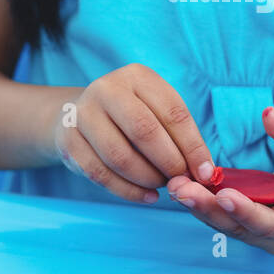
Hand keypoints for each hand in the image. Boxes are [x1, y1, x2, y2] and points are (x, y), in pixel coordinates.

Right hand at [51, 64, 213, 204]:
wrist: (77, 115)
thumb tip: (204, 171)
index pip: (173, 112)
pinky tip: (146, 196)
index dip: (193, 146)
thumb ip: (179, 136)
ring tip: (161, 185)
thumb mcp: (155, 111)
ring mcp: (82, 113)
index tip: (206, 173)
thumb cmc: (130, 116)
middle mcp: (107, 89)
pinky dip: (128, 191)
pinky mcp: (68, 141)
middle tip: (181, 181)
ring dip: (148, 179)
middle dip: (169, 163)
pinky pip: (100, 174)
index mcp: (137, 77)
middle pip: (145, 131)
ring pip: (120, 156)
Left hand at [167, 106, 273, 255]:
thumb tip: (269, 114)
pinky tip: (182, 183)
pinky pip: (221, 216)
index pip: (272, 225)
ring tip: (175, 184)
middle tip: (182, 188)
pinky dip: (202, 201)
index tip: (223, 194)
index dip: (247, 211)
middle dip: (209, 209)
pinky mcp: (245, 227)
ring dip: (198, 205)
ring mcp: (259, 238)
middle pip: (239, 228)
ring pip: (225, 225)